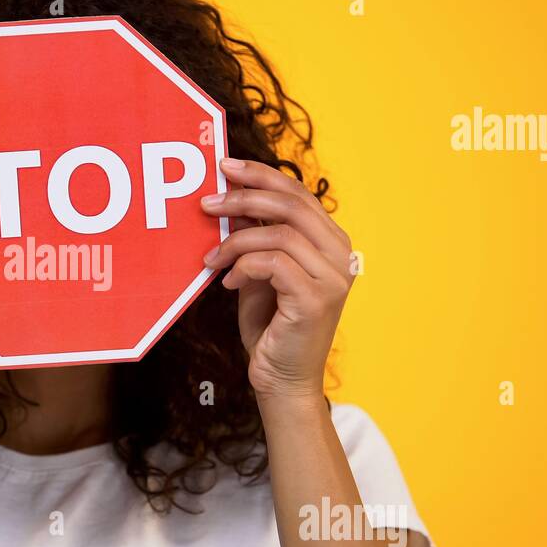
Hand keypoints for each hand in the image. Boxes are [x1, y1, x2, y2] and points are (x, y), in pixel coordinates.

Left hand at [200, 157, 354, 401]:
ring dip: (234, 242)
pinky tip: (227, 283)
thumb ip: (253, 237)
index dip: (261, 175)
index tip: (225, 168)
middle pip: (291, 204)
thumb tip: (231, 199)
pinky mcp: (316, 298)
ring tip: (210, 259)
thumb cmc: (270, 326)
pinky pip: (273, 263)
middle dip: (243, 197)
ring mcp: (333, 277)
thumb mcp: (258, 271)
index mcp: (331, 242)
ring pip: (279, 233)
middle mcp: (340, 254)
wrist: (281, 378)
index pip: (298, 193)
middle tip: (206, 203)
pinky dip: (243, 267)